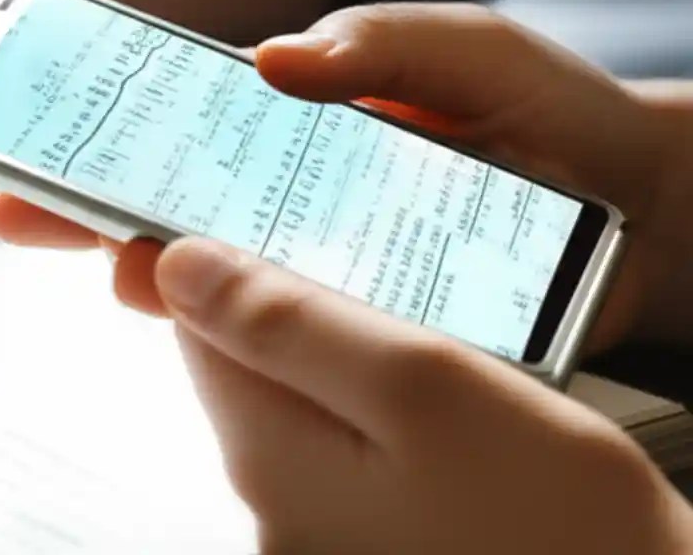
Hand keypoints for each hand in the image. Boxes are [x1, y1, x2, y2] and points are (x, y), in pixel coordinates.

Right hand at [0, 3, 692, 352]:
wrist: (642, 206)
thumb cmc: (552, 112)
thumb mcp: (462, 47)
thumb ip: (374, 42)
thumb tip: (271, 62)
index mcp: (305, 128)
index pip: (185, 130)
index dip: (107, 134)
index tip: (34, 139)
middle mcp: (304, 202)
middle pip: (179, 209)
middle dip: (91, 207)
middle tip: (20, 209)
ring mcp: (333, 267)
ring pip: (225, 279)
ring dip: (161, 274)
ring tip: (118, 266)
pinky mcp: (372, 325)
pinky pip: (298, 333)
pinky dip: (248, 329)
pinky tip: (209, 321)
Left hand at [151, 236, 692, 553]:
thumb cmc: (556, 524)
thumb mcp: (422, 387)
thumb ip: (290, 323)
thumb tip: (179, 266)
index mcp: (266, 452)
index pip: (195, 321)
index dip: (233, 255)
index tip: (290, 213)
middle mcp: (272, 500)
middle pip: (249, 360)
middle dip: (307, 303)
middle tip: (389, 270)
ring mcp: (319, 524)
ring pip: (305, 396)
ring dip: (355, 351)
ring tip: (433, 330)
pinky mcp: (368, 531)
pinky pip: (348, 440)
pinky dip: (384, 403)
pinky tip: (445, 394)